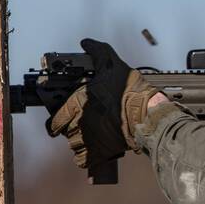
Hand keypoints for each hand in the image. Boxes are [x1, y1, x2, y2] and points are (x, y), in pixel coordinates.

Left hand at [46, 38, 154, 169]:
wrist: (148, 116)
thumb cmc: (130, 92)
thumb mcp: (113, 65)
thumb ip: (97, 52)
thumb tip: (86, 42)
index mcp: (77, 103)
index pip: (55, 117)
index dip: (56, 117)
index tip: (59, 116)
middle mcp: (79, 123)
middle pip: (62, 132)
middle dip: (68, 127)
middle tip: (75, 123)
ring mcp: (89, 140)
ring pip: (73, 145)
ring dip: (77, 141)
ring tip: (87, 135)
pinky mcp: (100, 153)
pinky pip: (83, 161)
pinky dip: (85, 158)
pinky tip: (91, 151)